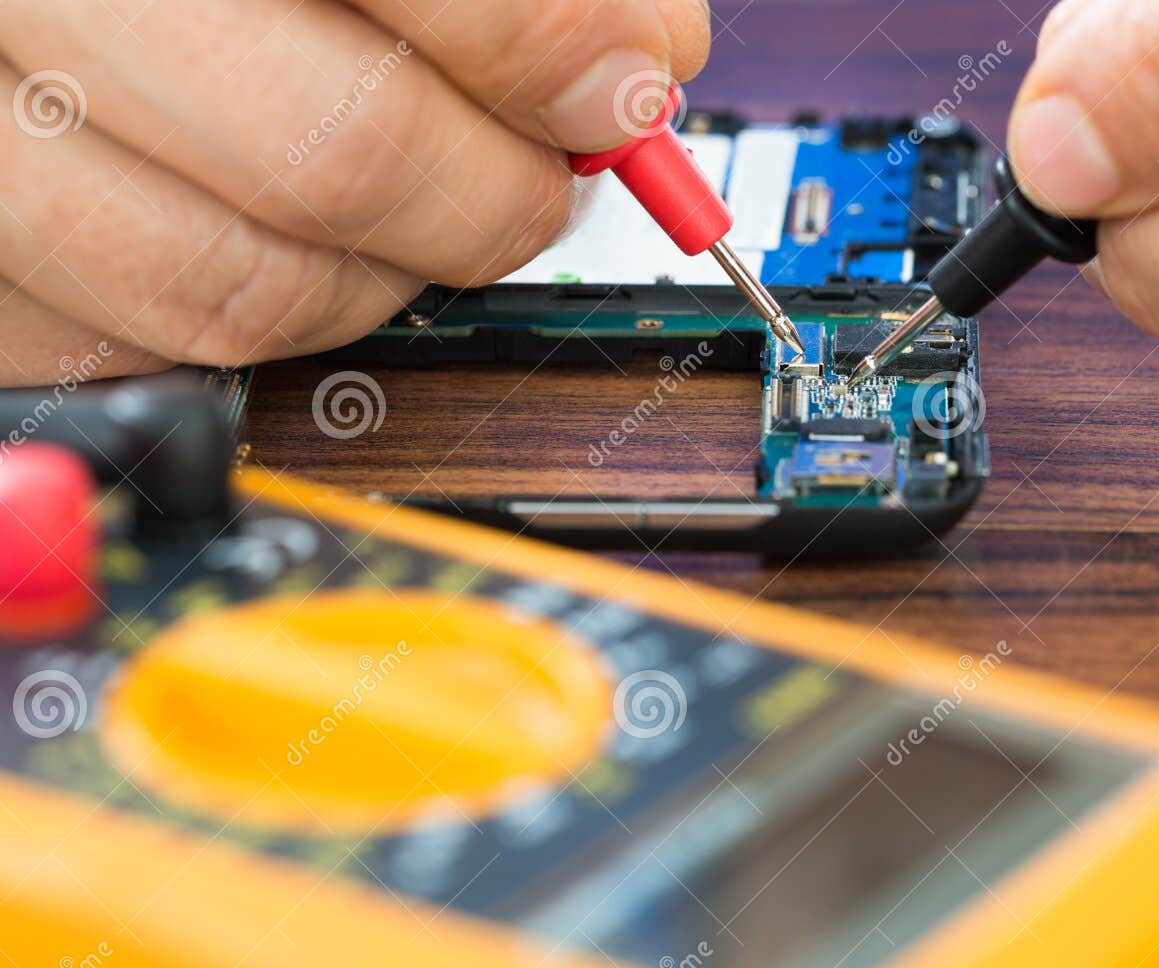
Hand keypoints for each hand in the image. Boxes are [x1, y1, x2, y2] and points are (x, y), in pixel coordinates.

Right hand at [0, 0, 708, 385]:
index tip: (625, 92)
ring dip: (383, 279)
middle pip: (338, 154)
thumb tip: (641, 59)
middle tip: (538, 179)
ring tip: (418, 217)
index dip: (552, 52)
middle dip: (490, 197)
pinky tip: (294, 246)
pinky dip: (262, 320)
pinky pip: (142, 350)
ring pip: (240, 286)